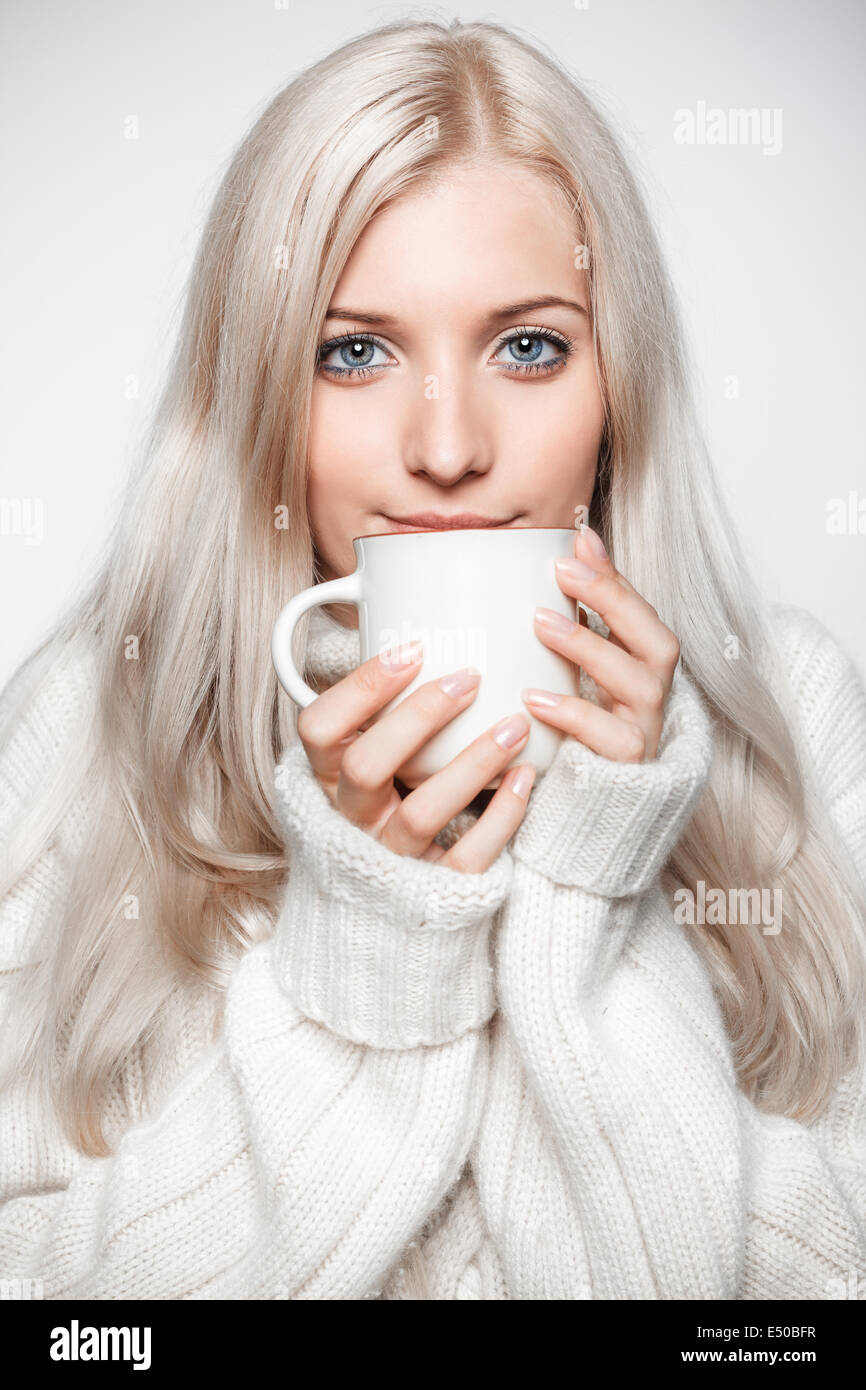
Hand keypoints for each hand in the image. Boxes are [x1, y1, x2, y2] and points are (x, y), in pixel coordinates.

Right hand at [296, 643, 536, 871]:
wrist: (390, 911)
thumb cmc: (388, 808)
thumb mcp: (368, 762)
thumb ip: (382, 715)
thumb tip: (423, 633)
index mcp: (326, 779)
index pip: (318, 728)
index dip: (360, 688)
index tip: (411, 651)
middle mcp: (350, 819)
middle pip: (366, 766)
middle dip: (419, 716)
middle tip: (469, 678)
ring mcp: (389, 859)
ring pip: (421, 812)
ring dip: (472, 762)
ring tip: (515, 725)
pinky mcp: (433, 892)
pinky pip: (466, 856)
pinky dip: (502, 816)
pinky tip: (526, 776)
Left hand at [521, 524, 680, 762]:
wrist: (574, 826)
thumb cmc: (565, 746)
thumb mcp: (562, 687)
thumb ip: (557, 640)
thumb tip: (520, 583)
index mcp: (642, 674)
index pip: (640, 615)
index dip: (615, 575)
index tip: (580, 535)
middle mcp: (653, 702)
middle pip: (657, 642)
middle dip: (614, 600)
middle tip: (562, 570)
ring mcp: (646, 737)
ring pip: (640, 685)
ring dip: (591, 647)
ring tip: (541, 621)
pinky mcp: (627, 775)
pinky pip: (613, 741)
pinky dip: (576, 715)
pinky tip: (535, 699)